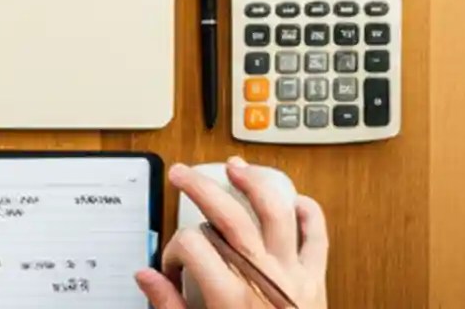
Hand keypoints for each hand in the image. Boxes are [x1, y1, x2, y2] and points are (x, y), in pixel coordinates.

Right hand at [136, 157, 328, 308]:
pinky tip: (292, 200)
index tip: (172, 265)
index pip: (193, 246)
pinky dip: (307, 213)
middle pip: (230, 216)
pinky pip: (317, 237)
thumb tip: (147, 278)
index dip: (174, 250)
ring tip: (235, 169)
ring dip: (254, 184)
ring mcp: (294, 277)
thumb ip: (171, 307)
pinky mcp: (317, 282)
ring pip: (275, 213)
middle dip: (201, 188)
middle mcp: (265, 280)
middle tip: (183, 174)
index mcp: (232, 299)